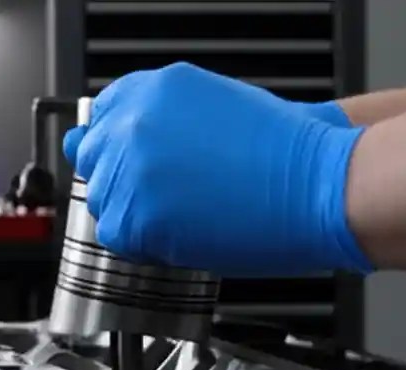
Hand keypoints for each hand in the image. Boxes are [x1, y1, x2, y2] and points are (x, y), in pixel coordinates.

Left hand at [63, 63, 370, 276]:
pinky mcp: (138, 216)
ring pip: (105, 204)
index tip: (141, 164)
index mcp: (153, 89)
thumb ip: (153, 122)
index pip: (103, 119)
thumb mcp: (215, 108)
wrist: (317, 184)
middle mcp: (134, 123)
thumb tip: (88, 139)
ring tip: (189, 213)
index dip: (121, 148)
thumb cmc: (284, 151)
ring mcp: (131, 169)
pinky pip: (119, 239)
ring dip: (137, 215)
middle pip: (95, 162)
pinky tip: (186, 232)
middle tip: (173, 195)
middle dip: (126, 182)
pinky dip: (146, 244)